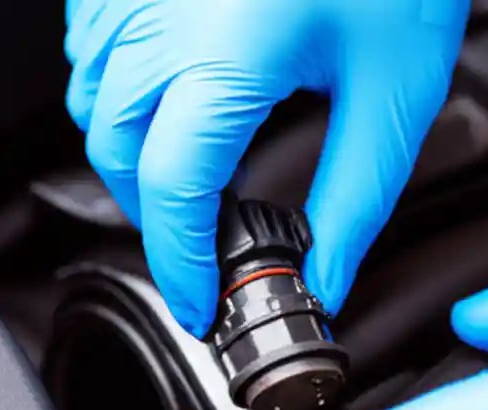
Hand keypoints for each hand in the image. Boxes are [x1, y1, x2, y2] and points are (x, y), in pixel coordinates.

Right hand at [65, 0, 469, 336]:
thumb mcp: (394, 93)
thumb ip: (356, 200)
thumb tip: (328, 274)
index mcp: (224, 53)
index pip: (171, 191)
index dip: (182, 264)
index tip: (202, 302)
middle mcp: (160, 15)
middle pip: (116, 151)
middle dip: (155, 214)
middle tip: (206, 246)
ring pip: (93, 98)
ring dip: (134, 154)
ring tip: (196, 176)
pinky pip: (94, 45)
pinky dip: (120, 90)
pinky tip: (171, 99)